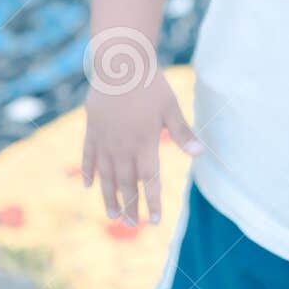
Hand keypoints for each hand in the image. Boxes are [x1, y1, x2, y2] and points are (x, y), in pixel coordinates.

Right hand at [81, 69, 202, 226]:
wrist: (119, 63)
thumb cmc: (150, 83)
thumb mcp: (171, 108)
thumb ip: (183, 133)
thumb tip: (201, 154)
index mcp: (144, 143)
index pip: (149, 180)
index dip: (152, 202)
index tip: (154, 221)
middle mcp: (122, 146)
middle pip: (126, 183)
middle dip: (130, 206)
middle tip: (131, 225)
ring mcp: (104, 139)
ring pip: (105, 175)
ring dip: (109, 196)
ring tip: (112, 215)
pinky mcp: (92, 129)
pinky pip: (88, 156)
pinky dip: (88, 171)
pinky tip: (87, 186)